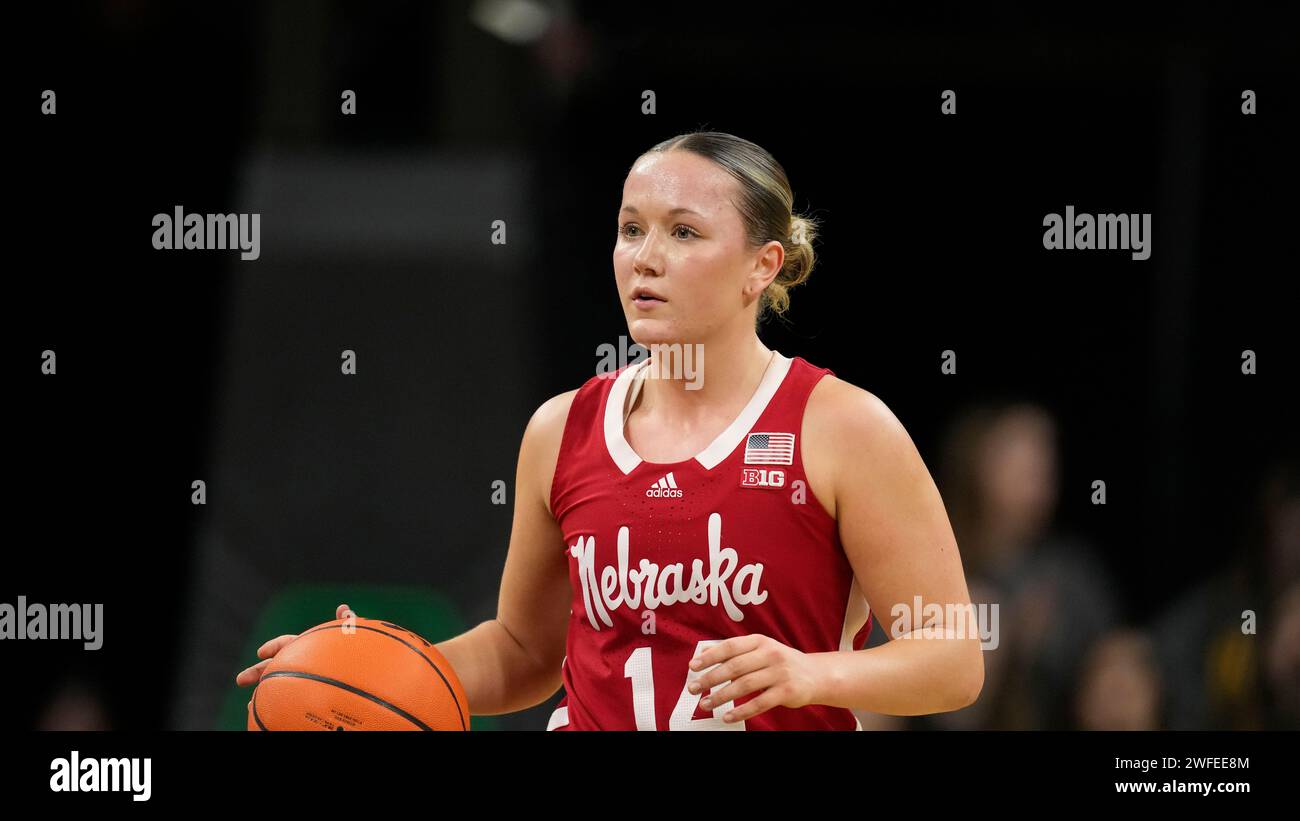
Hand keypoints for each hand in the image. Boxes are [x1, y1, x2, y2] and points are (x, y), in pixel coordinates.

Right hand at [235, 604, 355, 708]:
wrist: (363, 681)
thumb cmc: (359, 656)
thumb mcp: (353, 639)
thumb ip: (347, 626)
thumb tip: (343, 607)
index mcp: (308, 649)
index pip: (287, 644)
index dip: (274, 647)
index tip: (261, 653)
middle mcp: (300, 665)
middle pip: (273, 667)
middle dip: (255, 672)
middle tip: (240, 680)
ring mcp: (299, 684)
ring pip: (274, 688)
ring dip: (261, 694)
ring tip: (252, 704)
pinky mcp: (303, 700)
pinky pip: (284, 705)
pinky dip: (274, 709)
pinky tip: (266, 716)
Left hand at [686, 634, 821, 723]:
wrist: (816, 675)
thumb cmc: (781, 662)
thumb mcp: (761, 649)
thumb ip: (735, 650)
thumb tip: (703, 652)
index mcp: (760, 641)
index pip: (730, 646)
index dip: (710, 656)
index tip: (693, 666)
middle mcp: (770, 654)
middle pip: (734, 667)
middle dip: (710, 678)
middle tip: (693, 688)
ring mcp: (780, 673)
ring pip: (744, 685)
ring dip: (722, 696)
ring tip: (706, 704)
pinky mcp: (786, 691)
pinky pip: (759, 703)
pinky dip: (741, 712)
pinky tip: (727, 717)